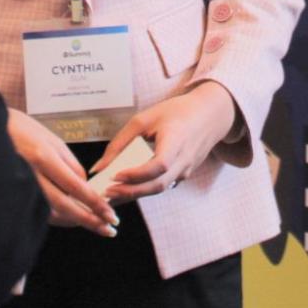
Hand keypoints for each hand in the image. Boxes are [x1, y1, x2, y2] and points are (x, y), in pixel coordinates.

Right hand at [5, 107, 118, 235]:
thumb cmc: (20, 129)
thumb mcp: (50, 138)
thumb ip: (69, 163)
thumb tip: (84, 186)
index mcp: (43, 157)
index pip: (75, 187)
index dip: (94, 203)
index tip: (110, 215)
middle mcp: (31, 175)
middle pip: (64, 205)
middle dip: (89, 219)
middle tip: (109, 228)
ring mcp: (20, 187)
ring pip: (51, 212)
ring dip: (75, 221)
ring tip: (96, 226)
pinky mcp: (14, 195)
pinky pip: (39, 211)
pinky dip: (57, 217)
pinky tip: (71, 219)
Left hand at [92, 82, 238, 202]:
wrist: (209, 115)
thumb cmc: (175, 112)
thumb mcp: (144, 118)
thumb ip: (120, 143)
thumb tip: (98, 168)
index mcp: (177, 139)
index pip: (159, 165)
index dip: (137, 174)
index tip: (115, 175)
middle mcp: (185, 159)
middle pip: (158, 184)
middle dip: (131, 191)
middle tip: (106, 193)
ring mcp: (186, 170)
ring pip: (159, 189)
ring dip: (135, 194)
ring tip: (111, 194)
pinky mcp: (184, 175)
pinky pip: (162, 186)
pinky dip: (143, 190)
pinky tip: (126, 189)